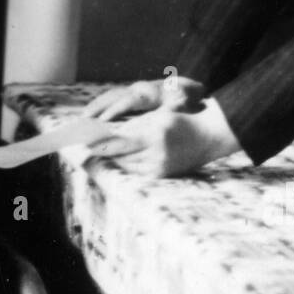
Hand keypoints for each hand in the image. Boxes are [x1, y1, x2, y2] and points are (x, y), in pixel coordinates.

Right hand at [83, 76, 204, 119]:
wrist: (192, 89)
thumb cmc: (187, 103)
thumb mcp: (181, 109)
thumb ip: (166, 114)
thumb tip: (153, 120)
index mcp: (151, 93)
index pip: (129, 100)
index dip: (115, 110)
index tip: (102, 120)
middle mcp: (140, 88)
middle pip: (115, 95)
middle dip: (99, 106)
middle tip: (84, 119)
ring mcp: (135, 89)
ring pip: (111, 94)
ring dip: (97, 105)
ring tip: (83, 117)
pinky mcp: (133, 92)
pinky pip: (114, 96)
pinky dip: (102, 104)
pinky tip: (93, 113)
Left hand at [89, 100, 238, 177]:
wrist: (208, 138)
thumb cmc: (181, 122)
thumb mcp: (158, 118)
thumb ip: (134, 126)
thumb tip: (110, 133)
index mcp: (155, 136)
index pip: (120, 143)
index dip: (101, 144)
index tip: (86, 143)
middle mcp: (157, 156)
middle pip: (121, 157)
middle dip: (104, 152)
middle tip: (87, 148)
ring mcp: (160, 168)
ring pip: (127, 165)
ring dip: (113, 159)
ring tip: (98, 153)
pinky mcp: (161, 176)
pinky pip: (137, 171)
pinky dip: (127, 164)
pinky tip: (117, 159)